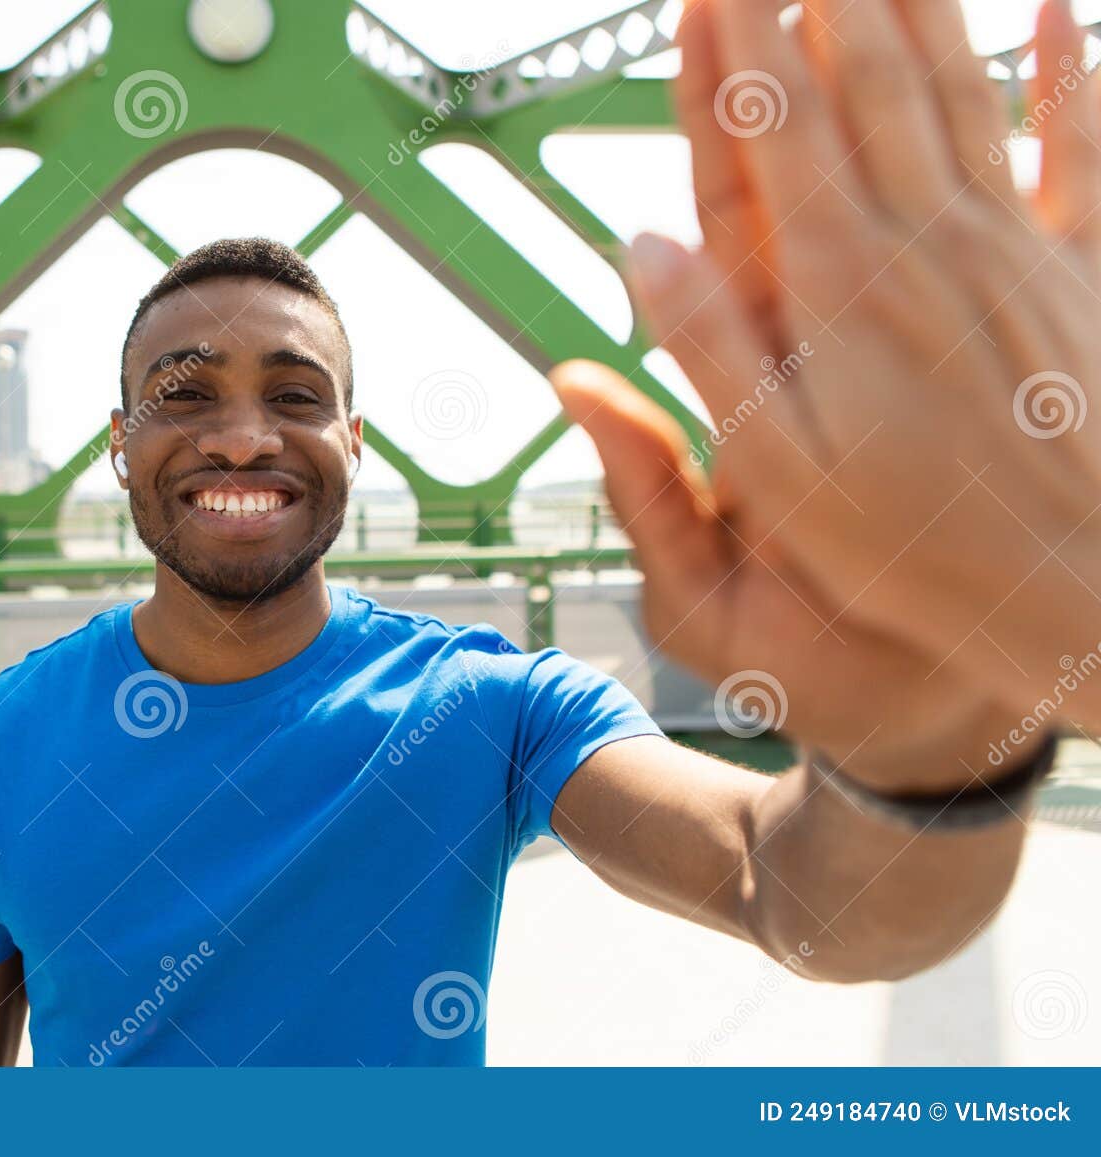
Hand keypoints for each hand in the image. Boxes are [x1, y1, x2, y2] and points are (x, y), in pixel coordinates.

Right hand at [557, 0, 1100, 728]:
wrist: (1083, 591)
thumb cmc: (916, 549)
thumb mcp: (779, 474)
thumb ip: (709, 351)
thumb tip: (643, 245)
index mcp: (836, 292)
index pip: (772, 138)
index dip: (738, 50)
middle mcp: (923, 246)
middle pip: (863, 88)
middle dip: (819, 0)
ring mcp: (1010, 249)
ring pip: (958, 92)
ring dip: (920, 7)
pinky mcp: (1078, 274)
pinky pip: (1078, 146)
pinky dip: (1071, 71)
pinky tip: (1060, 8)